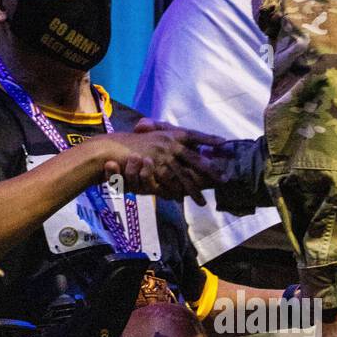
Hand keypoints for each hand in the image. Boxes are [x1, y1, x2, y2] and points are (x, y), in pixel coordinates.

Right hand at [97, 121, 227, 204]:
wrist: (112, 148)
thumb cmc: (131, 143)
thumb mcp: (151, 137)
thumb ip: (166, 139)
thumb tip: (184, 144)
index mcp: (171, 134)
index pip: (195, 135)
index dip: (209, 140)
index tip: (224, 143)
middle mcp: (170, 143)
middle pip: (196, 158)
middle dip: (211, 170)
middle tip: (224, 180)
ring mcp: (163, 156)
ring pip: (184, 175)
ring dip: (194, 190)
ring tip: (202, 202)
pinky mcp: (155, 168)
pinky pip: (169, 183)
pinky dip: (176, 193)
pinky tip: (182, 201)